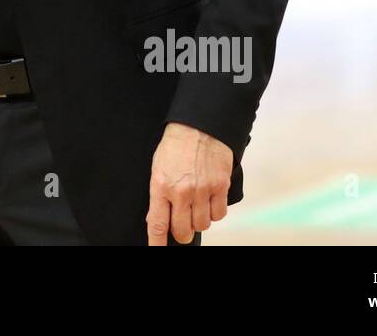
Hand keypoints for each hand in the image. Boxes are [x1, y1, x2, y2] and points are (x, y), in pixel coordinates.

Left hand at [146, 121, 232, 244]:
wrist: (199, 126)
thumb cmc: (176, 145)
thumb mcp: (157, 168)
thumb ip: (158, 194)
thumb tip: (156, 219)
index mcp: (161, 185)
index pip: (157, 223)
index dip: (156, 242)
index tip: (156, 249)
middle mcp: (182, 191)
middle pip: (183, 230)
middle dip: (181, 233)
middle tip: (181, 226)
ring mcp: (203, 190)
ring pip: (203, 225)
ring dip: (199, 222)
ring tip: (196, 208)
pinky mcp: (221, 187)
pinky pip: (219, 214)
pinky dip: (215, 213)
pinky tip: (210, 202)